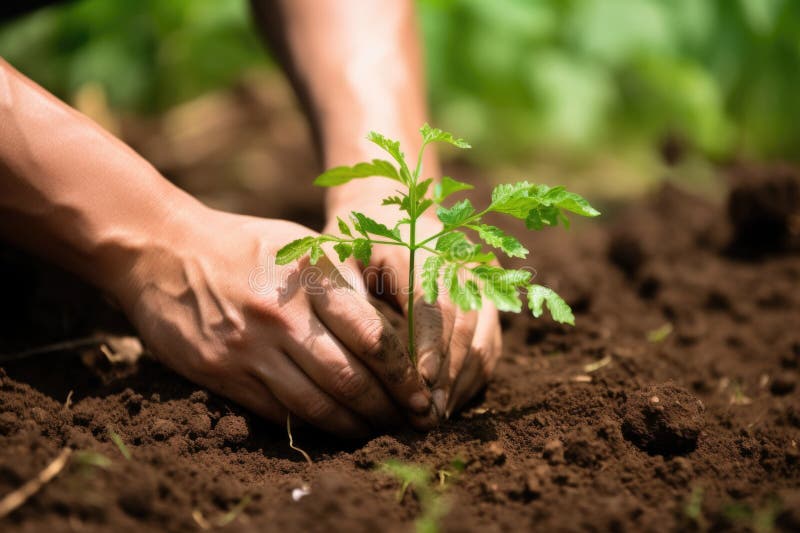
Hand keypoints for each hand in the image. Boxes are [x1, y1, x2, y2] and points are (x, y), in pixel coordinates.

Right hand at [110, 206, 435, 436]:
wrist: (161, 251)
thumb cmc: (243, 244)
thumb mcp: (300, 245)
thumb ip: (345, 280)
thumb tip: (396, 321)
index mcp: (310, 278)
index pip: (373, 337)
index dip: (405, 374)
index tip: (423, 392)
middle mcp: (283, 315)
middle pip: (350, 378)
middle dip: (388, 407)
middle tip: (411, 421)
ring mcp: (251, 348)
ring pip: (316, 403)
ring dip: (354, 425)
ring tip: (377, 431)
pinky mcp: (223, 372)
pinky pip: (278, 411)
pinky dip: (313, 425)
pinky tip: (333, 427)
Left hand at [324, 206, 502, 418]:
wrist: (391, 211)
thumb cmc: (354, 241)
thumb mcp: (336, 256)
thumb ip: (345, 297)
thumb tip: (352, 351)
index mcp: (420, 245)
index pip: (433, 300)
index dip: (429, 344)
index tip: (418, 383)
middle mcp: (460, 260)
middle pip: (463, 325)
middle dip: (444, 375)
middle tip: (424, 416)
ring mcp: (481, 279)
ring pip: (481, 338)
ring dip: (459, 382)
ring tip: (434, 416)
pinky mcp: (490, 298)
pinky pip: (489, 343)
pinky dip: (471, 377)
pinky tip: (448, 402)